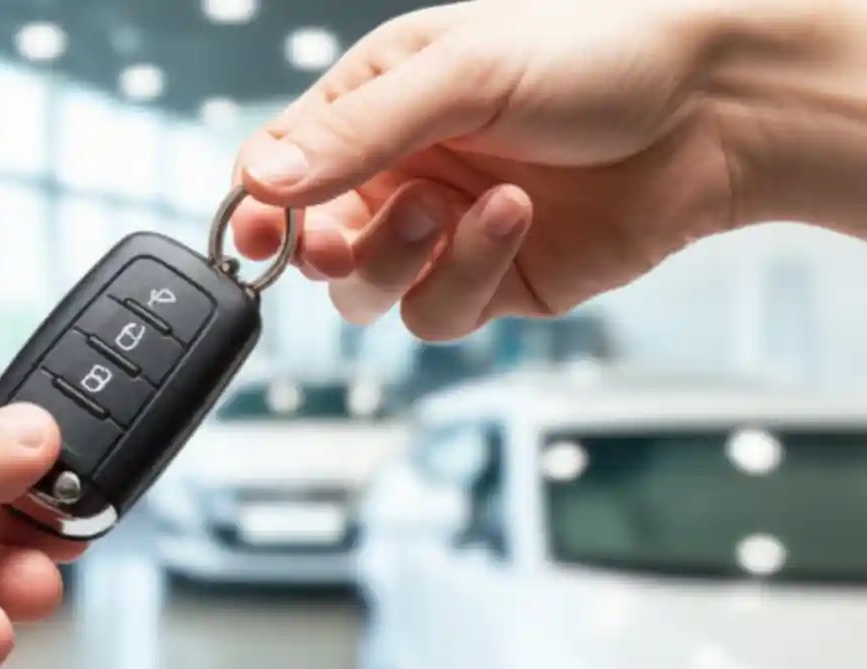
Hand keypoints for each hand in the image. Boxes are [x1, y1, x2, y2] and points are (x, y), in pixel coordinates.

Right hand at [232, 0, 866, 338]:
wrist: (713, 112)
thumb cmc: (594, 56)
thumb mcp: (461, 74)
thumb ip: (357, 132)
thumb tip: (260, 179)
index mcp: (375, 104)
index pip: (282, 164)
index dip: (257, 205)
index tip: (254, 233)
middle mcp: (400, 171)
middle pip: (312, 243)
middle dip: (320, 248)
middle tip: (333, 242)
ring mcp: (443, 234)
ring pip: (367, 291)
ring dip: (399, 260)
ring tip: (451, 210)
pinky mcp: (492, 282)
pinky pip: (438, 313)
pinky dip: (466, 277)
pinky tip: (517, 219)